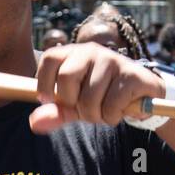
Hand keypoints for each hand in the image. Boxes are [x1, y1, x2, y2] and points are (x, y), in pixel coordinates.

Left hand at [29, 44, 163, 133]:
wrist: (141, 96)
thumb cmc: (102, 98)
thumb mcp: (75, 106)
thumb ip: (55, 113)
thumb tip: (33, 123)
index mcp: (74, 54)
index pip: (49, 59)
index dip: (44, 83)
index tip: (48, 100)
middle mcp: (92, 51)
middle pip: (66, 78)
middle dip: (73, 104)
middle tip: (85, 109)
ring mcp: (113, 60)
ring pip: (90, 98)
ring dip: (96, 116)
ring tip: (105, 110)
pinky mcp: (131, 74)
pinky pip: (111, 106)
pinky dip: (112, 116)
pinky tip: (120, 109)